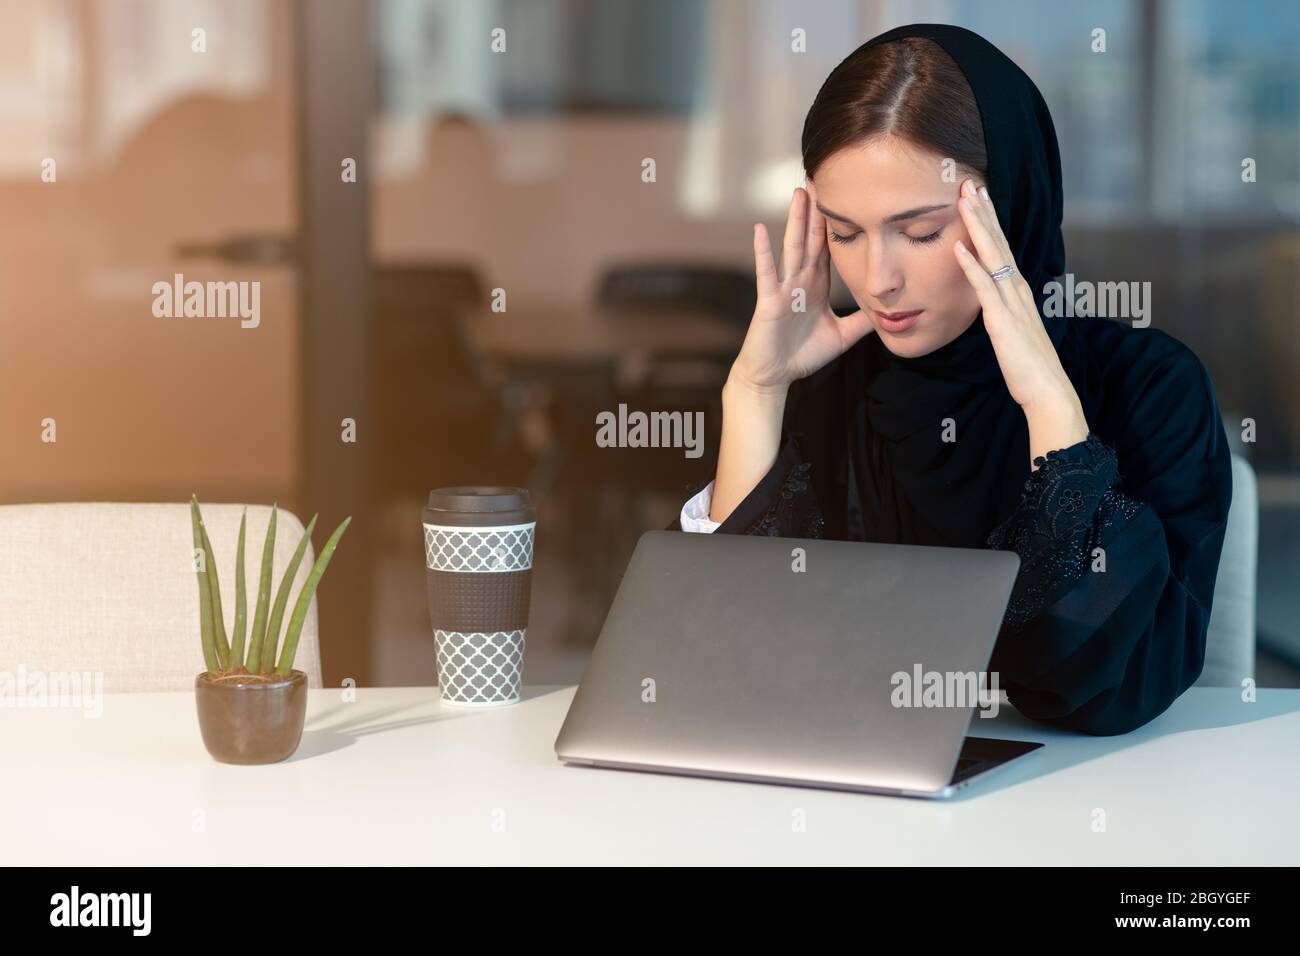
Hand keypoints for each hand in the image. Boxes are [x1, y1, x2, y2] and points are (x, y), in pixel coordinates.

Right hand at [730, 180, 874, 393]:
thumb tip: (891, 311)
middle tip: (824, 178)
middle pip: (813, 238)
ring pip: (793, 247)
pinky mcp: (769, 300)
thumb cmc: (802, 356)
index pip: (831, 248)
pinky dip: (763, 250)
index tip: (848, 197)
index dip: (839, 223)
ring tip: (799, 191)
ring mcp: (784, 287)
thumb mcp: (843, 335)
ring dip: (796, 219)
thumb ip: (863, 321)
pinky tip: (760, 228)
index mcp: (817, 286)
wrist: (774, 375)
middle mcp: (801, 281)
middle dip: (818, 210)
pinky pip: (767, 271)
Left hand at [953, 178, 1088, 462]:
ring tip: (964, 199)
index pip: (1002, 248)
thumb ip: (1003, 310)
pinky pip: (984, 287)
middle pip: (999, 242)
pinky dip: (971, 265)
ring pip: (992, 255)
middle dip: (984, 211)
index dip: (990, 221)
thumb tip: (991, 300)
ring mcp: (1011, 302)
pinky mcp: (1002, 320)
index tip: (978, 197)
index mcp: (1018, 291)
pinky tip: (958, 246)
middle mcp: (1017, 289)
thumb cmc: (1030, 365)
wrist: (1048, 391)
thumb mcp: (1013, 330)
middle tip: (970, 183)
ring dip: (977, 226)